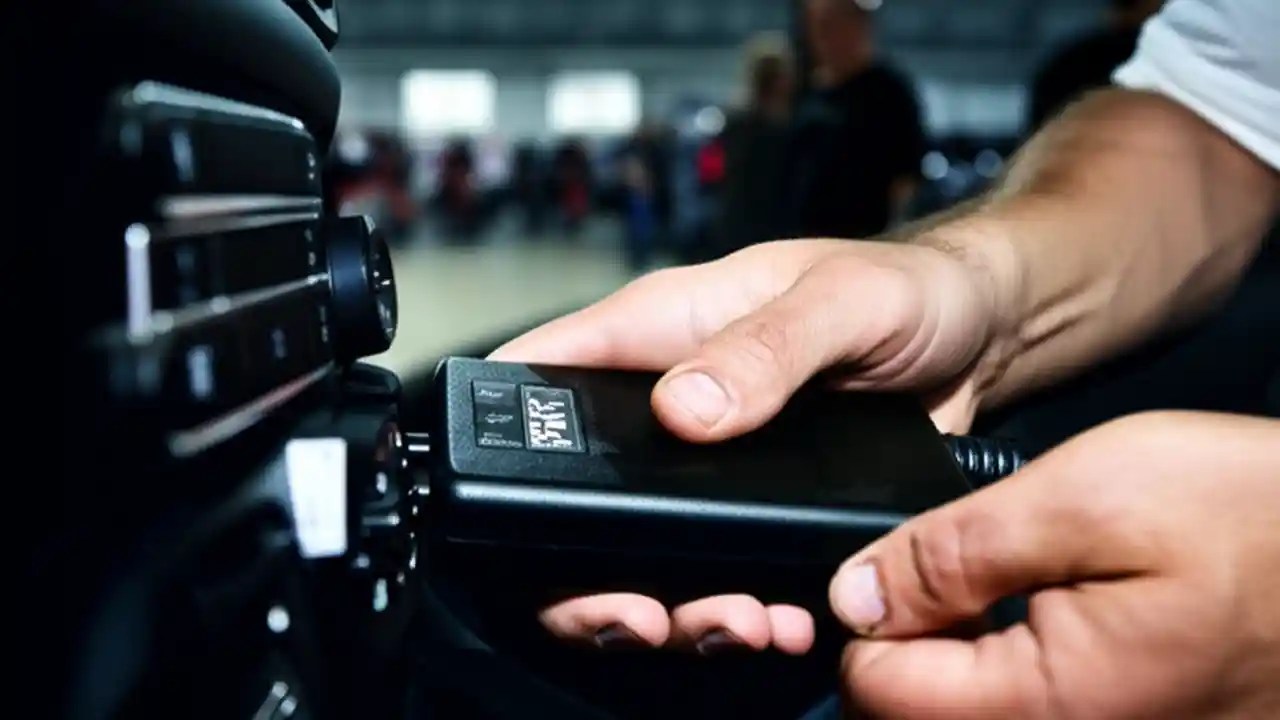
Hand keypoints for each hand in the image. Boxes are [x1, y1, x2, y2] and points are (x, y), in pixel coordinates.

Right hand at [491, 235, 1005, 651]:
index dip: (504, 436)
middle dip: (588, 575)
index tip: (510, 510)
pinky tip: (777, 619)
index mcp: (660, 330)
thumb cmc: (906, 289)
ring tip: (738, 621)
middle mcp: (665, 400)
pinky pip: (711, 572)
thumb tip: (683, 408)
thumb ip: (765, 349)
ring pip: (637, 554)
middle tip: (641, 612)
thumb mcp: (840, 301)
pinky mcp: (749, 507)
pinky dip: (733, 609)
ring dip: (671, 605)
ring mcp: (702, 465)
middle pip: (571, 497)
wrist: (978, 339)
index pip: (541, 372)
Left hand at [830, 412, 1279, 718]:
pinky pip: (1030, 713)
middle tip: (955, 570)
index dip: (864, 619)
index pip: (877, 693)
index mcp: (1048, 708)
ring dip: (960, 659)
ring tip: (1005, 588)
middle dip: (908, 645)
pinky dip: (1009, 671)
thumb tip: (854, 597)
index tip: (897, 567)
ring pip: (968, 718)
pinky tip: (1042, 618)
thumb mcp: (1086, 500)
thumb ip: (953, 554)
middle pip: (916, 719)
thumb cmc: (1251, 516)